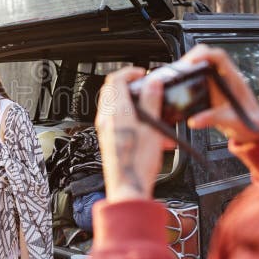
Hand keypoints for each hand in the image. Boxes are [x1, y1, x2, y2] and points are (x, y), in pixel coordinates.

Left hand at [95, 67, 164, 202]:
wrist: (128, 186)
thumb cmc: (137, 161)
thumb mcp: (152, 127)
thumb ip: (152, 102)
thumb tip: (152, 83)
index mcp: (116, 110)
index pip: (115, 80)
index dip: (129, 73)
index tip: (141, 74)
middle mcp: (107, 118)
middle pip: (112, 91)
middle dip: (128, 86)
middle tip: (144, 88)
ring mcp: (105, 129)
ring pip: (115, 106)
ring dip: (132, 104)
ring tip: (152, 114)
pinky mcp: (108, 139)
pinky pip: (117, 121)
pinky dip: (131, 119)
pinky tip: (149, 132)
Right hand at [182, 45, 258, 142]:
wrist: (256, 129)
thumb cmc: (250, 123)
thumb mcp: (230, 121)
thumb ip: (212, 119)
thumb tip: (194, 121)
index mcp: (234, 80)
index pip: (219, 57)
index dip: (204, 55)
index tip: (190, 62)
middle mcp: (227, 77)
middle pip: (209, 57)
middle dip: (193, 58)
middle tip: (181, 69)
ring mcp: (220, 82)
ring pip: (204, 65)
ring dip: (191, 67)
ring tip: (179, 74)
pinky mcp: (215, 88)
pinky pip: (202, 75)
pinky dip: (192, 76)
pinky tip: (185, 84)